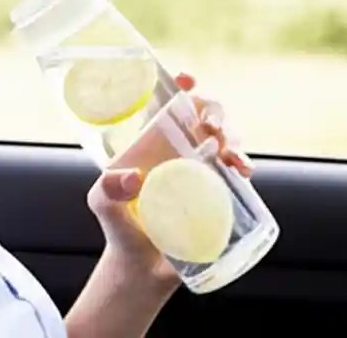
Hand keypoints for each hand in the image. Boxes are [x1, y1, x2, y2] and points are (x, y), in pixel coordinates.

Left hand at [85, 72, 253, 286]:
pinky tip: (243, 171)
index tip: (187, 78)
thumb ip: (106, 191)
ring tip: (229, 153)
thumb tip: (135, 177)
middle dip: (214, 109)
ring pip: (225, 137)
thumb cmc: (120, 229)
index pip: (166, 102)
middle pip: (203, 114)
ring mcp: (200, 168)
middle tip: (212, 127)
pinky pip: (236, 168)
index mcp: (151, 140)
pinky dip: (244, 162)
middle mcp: (178, 148)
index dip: (178, 84)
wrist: (144, 268)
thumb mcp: (103, 204)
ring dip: (234, 135)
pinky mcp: (217, 190)